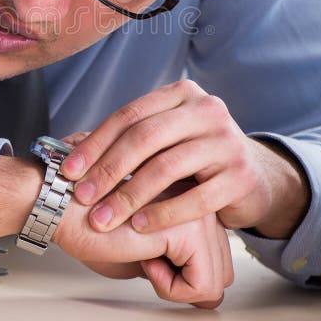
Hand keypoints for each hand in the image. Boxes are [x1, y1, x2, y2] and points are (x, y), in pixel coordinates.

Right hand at [53, 196, 232, 306]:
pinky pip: (203, 286)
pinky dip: (171, 289)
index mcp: (190, 200)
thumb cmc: (93, 225)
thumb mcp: (144, 248)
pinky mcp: (190, 230)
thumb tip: (199, 288)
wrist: (64, 207)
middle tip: (143, 257)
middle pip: (221, 270)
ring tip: (141, 255)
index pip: (215, 258)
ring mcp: (198, 213)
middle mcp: (200, 201)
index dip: (178, 273)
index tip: (144, 252)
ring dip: (175, 284)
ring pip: (216, 281)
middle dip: (182, 280)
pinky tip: (143, 258)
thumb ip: (175, 260)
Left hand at [59, 79, 309, 238]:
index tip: (68, 170)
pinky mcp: (240, 176)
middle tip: (81, 197)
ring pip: (167, 167)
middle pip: (145, 138)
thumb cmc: (194, 156)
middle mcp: (207, 110)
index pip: (130, 115)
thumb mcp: (168, 134)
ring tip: (104, 218)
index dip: (95, 143)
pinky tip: (139, 227)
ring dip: (129, 196)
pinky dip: (163, 214)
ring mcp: (226, 141)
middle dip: (107, 170)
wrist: (252, 175)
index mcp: (182, 94)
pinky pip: (195, 198)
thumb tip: (69, 145)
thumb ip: (132, 134)